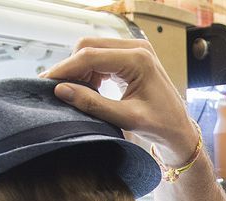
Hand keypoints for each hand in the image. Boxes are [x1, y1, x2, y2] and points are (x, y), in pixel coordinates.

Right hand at [41, 38, 195, 162]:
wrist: (179, 129)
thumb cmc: (160, 126)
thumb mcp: (126, 118)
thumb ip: (93, 104)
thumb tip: (61, 90)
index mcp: (138, 59)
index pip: (90, 55)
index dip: (65, 69)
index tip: (46, 82)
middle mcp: (137, 47)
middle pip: (89, 46)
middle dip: (71, 67)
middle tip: (57, 89)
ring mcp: (135, 50)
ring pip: (93, 50)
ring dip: (80, 69)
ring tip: (75, 93)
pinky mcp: (132, 56)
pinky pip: (102, 56)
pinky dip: (91, 71)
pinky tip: (89, 89)